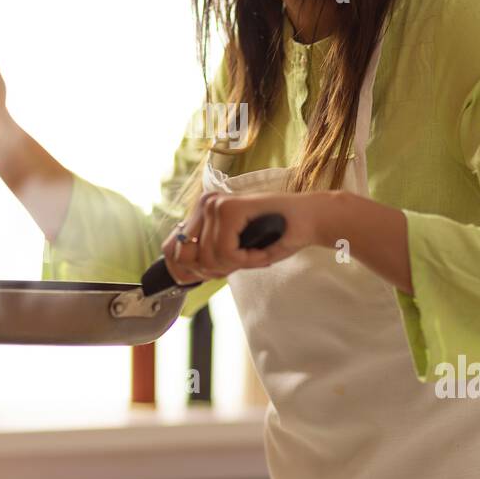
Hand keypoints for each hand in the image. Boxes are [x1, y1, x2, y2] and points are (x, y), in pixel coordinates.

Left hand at [159, 191, 332, 284]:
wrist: (308, 221)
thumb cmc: (276, 236)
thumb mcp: (234, 252)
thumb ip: (208, 258)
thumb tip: (181, 274)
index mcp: (202, 212)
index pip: (171, 248)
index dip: (186, 271)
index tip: (214, 274)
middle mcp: (205, 204)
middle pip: (184, 256)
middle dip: (212, 271)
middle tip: (239, 263)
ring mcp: (215, 204)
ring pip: (208, 258)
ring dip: (237, 265)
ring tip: (256, 254)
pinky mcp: (229, 209)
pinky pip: (226, 252)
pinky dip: (247, 261)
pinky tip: (260, 251)